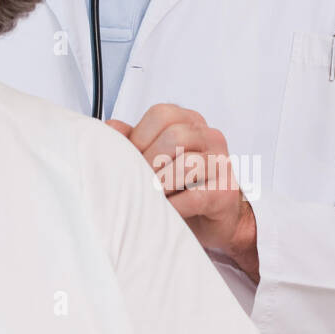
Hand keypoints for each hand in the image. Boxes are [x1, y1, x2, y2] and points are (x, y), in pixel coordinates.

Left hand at [107, 104, 259, 281]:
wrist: (215, 219)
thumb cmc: (180, 184)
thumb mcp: (154, 158)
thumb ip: (132, 140)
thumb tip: (109, 128)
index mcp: (190, 122)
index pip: (162, 114)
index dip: (140, 137)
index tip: (131, 158)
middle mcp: (210, 137)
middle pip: (175, 136)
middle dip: (149, 162)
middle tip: (139, 180)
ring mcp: (222, 164)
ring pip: (187, 164)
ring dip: (161, 184)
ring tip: (152, 195)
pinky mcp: (225, 192)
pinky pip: (195, 196)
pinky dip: (174, 206)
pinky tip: (165, 211)